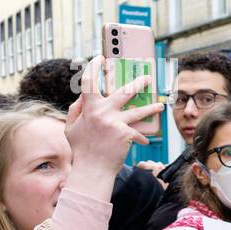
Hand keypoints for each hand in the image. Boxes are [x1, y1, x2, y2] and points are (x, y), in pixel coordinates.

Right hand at [66, 56, 163, 183]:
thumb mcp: (71, 128)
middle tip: (147, 78)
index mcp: (88, 109)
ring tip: (160, 105)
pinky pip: (138, 132)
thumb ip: (75, 110)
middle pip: (123, 92)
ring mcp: (115, 123)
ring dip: (151, 107)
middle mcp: (103, 113)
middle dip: (137, 83)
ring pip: (139, 110)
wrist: (92, 171)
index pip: (90, 82)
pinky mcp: (126, 134)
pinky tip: (144, 140)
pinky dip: (140, 137)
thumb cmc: (81, 150)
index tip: (100, 58)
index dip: (94, 68)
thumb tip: (81, 97)